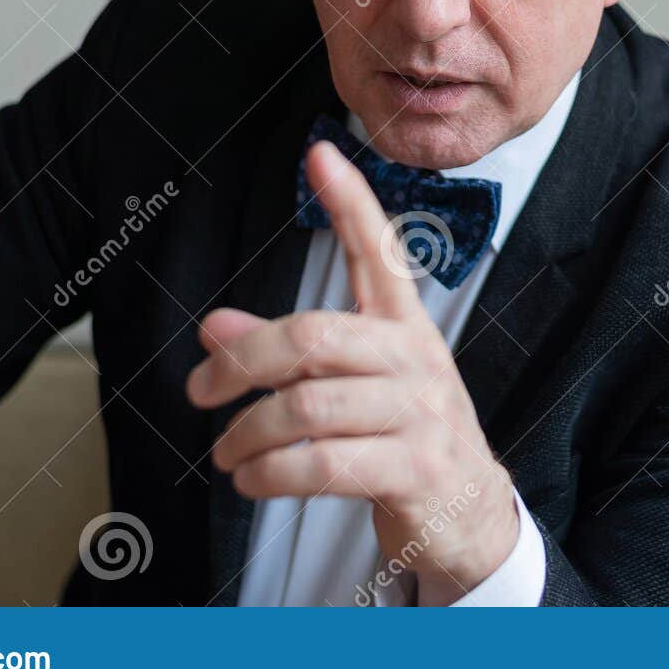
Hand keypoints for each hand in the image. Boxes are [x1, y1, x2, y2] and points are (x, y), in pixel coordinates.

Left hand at [185, 139, 518, 604]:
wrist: (469, 514)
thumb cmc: (403, 438)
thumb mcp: (352, 386)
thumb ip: (287, 355)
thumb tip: (213, 327)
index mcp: (402, 327)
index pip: (378, 252)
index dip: (350, 202)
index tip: (320, 154)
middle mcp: (415, 360)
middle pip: (313, 337)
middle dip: (241, 362)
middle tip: (200, 389)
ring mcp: (419, 415)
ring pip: (309, 406)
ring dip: (248, 433)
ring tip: (226, 452)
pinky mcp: (414, 470)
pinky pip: (323, 464)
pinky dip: (272, 474)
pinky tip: (254, 479)